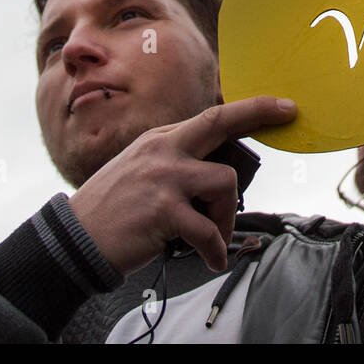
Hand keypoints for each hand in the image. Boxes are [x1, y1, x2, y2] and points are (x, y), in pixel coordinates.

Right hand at [68, 96, 295, 275]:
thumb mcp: (141, 171)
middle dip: (258, 113)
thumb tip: (218, 171)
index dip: (249, 109)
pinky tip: (211, 259)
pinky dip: (215, 250)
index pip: (210, 118)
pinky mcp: (163, 210)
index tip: (279, 104)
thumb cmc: (112, 211)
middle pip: (219, 122)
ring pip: (225, 182)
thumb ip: (175, 163)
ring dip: (227, 217)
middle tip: (288, 113)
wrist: (75, 239)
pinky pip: (208, 231)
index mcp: (160, 140)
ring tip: (214, 237)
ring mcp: (163, 178)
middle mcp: (163, 151)